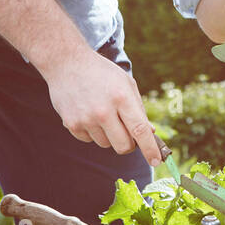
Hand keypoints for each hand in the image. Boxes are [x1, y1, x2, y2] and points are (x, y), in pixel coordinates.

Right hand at [43, 48, 161, 165]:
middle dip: (129, 145)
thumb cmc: (102, 73)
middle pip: (123, 146)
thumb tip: (150, 133)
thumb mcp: (126, 83)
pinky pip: (89, 140)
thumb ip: (139, 109)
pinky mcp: (71, 124)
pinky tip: (88, 114)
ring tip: (102, 114)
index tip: (157, 160)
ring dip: (109, 136)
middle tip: (127, 134)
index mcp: (122, 97)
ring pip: (106, 144)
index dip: (150, 149)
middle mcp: (104, 111)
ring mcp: (86, 119)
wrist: (67, 63)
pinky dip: (93, 132)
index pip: (140, 130)